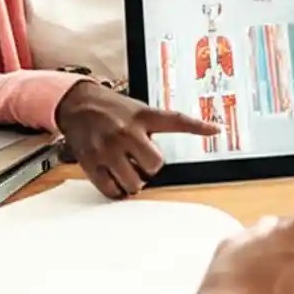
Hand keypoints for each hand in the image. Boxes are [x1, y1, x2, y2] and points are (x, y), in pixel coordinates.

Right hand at [56, 81, 219, 197]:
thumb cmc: (111, 109)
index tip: (216, 129)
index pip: (175, 120)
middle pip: (154, 165)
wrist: (77, 104)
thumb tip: (192, 138)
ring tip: (126, 169)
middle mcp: (127, 131)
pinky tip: (115, 178)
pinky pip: (111, 189)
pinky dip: (116, 190)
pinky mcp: (92, 162)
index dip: (198, 126)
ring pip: (134, 182)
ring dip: (134, 182)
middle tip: (140, 161)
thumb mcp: (138, 110)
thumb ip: (158, 125)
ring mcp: (108, 148)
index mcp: (142, 116)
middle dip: (149, 167)